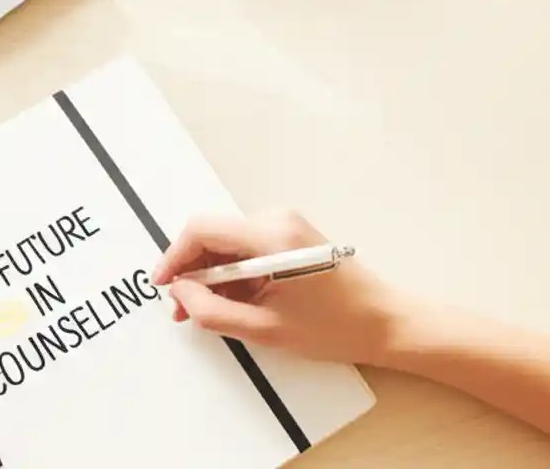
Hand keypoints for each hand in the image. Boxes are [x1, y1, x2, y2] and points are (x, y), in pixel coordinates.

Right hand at [152, 211, 405, 364]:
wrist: (387, 323)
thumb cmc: (337, 327)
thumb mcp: (265, 328)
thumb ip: (213, 311)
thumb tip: (181, 294)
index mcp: (271, 237)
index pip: (202, 230)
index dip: (174, 257)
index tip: (162, 284)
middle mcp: (276, 220)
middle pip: (212, 235)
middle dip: (191, 272)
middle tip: (182, 308)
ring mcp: (285, 225)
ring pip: (226, 243)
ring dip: (211, 276)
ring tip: (207, 311)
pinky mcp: (290, 236)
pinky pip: (245, 248)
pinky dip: (232, 274)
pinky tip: (233, 301)